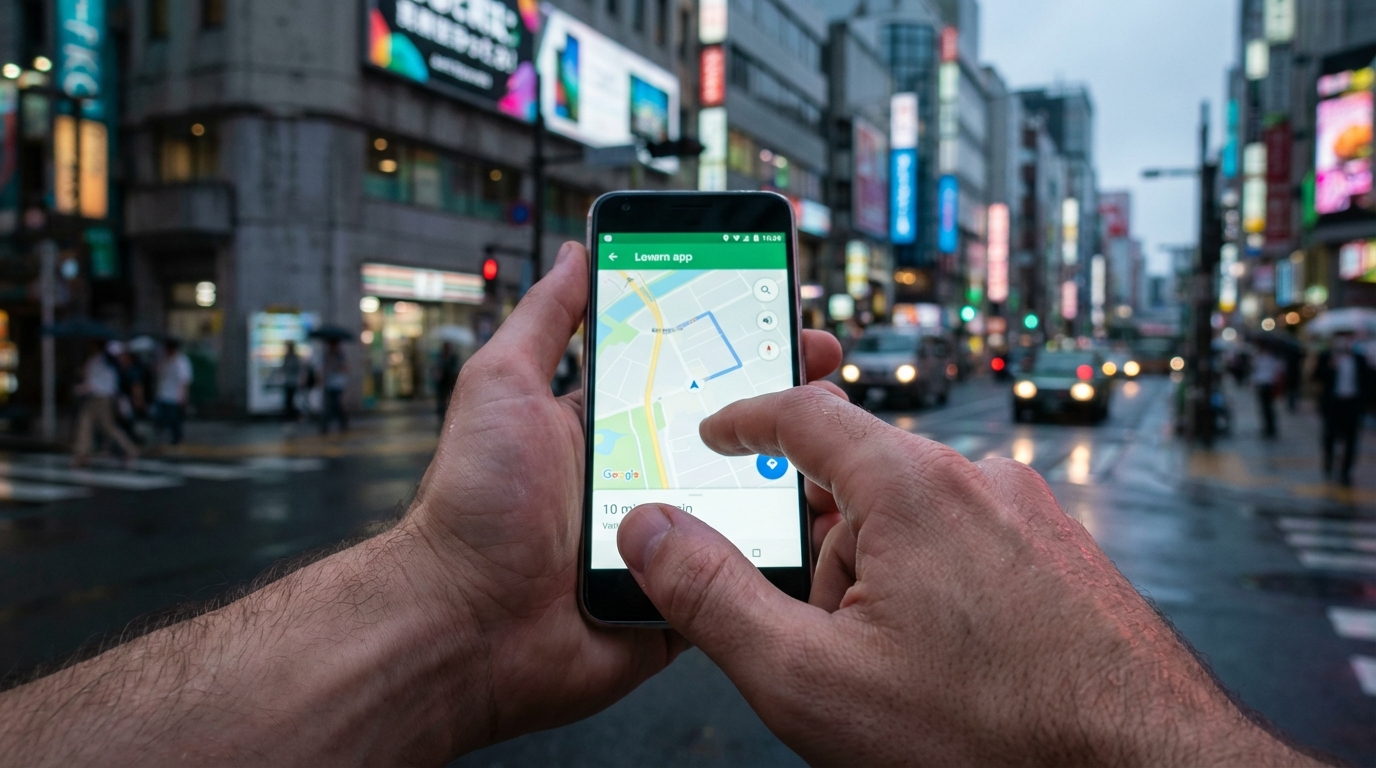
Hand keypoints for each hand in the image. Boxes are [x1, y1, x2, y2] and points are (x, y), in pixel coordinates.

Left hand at [404, 241, 844, 752]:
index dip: (737, 349)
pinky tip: (817, 526)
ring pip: (749, 505)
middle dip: (785, 406)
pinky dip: (779, 557)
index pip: (687, 378)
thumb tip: (575, 253)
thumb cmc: (473, 507)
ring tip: (836, 445)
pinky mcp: (682, 602)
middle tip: (825, 378)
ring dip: (793, 476)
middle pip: (732, 437)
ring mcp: (667, 544)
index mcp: (607, 431)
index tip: (783, 320)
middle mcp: (642, 482)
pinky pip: (742, 579)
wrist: (462, 627)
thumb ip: (544, 320)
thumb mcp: (501, 387)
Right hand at [617, 387, 1313, 765]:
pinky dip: (938, 593)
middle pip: (859, 486)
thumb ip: (712, 595)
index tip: (720, 431)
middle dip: (825, 556)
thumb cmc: (992, 735)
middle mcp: (977, 480)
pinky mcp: (1063, 553)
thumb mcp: (810, 677)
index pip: (805, 411)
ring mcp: (1030, 515)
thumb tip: (649, 530)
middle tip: (829, 645)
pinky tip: (955, 668)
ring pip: (915, 526)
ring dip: (884, 584)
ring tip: (906, 676)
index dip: (747, 417)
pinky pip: (970, 548)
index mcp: (911, 486)